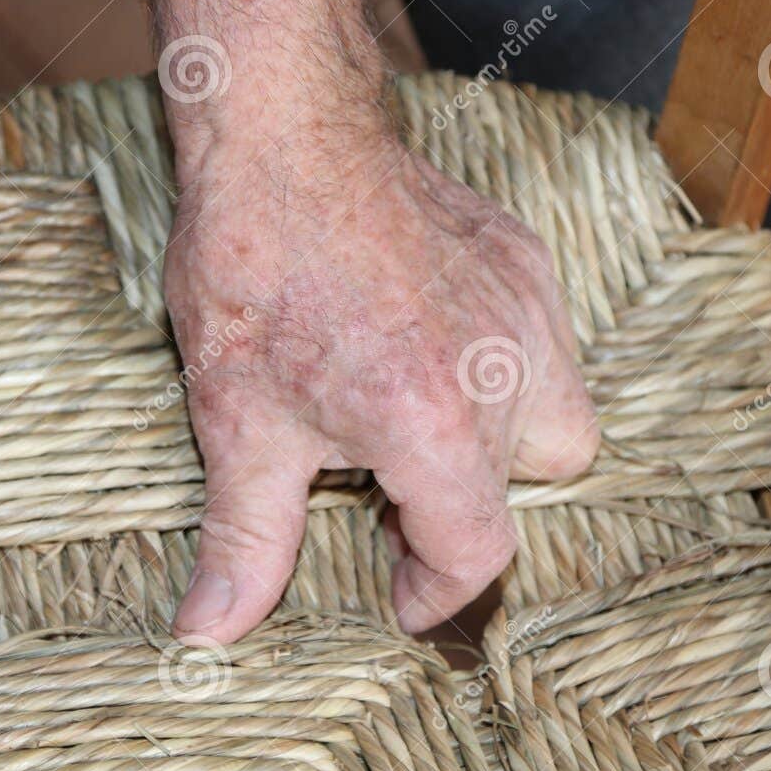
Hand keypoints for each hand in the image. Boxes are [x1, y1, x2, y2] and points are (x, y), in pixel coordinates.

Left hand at [141, 0, 599, 643]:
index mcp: (435, 427)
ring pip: (561, 424)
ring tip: (420, 432)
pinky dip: (504, 376)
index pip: (476, 554)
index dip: (434, 592)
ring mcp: (526, 312)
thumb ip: (244, 542)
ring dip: (500, 451)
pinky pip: (548, 350)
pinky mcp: (526, 264)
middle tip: (390, 504)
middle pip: (523, 495)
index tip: (397, 596)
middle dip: (460, 515)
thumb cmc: (255, 274)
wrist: (283, 135)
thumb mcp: (238, 424)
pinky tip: (432, 357)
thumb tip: (210, 634)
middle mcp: (503, 373)